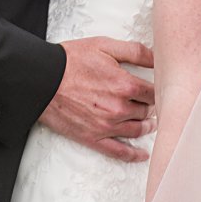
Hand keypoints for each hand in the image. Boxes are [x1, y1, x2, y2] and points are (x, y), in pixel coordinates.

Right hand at [40, 36, 155, 162]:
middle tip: (152, 104)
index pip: (154, 92)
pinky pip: (118, 151)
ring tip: (150, 123)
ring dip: (146, 126)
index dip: (158, 90)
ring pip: (137, 130)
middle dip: (151, 107)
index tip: (159, 89)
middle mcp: (119, 108)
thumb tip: (159, 58)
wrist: (41, 79)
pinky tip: (142, 154)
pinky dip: (133, 155)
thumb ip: (136, 52)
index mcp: (125, 84)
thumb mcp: (106, 46)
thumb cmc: (71, 61)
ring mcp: (106, 126)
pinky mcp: (92, 138)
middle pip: (147, 111)